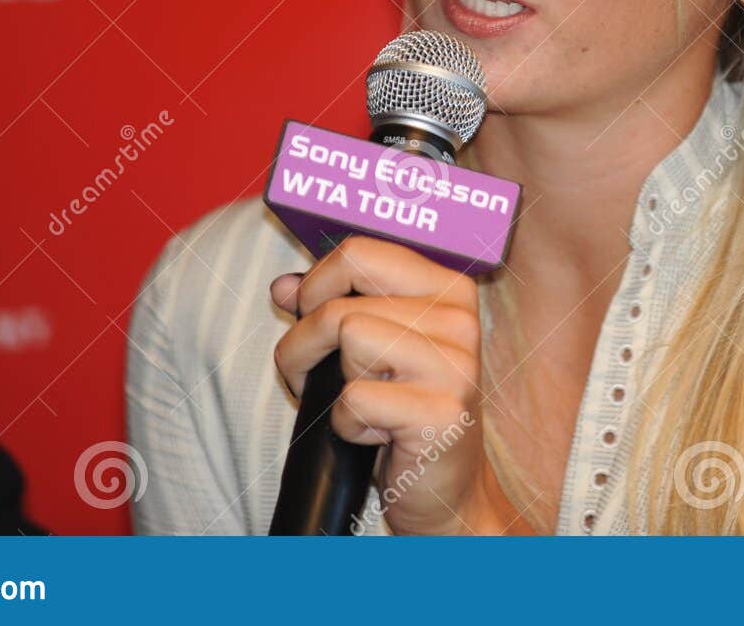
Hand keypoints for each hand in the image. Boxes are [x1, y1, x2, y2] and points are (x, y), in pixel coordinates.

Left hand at [270, 234, 514, 534]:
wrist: (446, 490)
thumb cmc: (404, 413)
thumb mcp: (371, 347)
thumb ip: (330, 305)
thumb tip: (284, 286)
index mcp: (449, 289)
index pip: (358, 253)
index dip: (316, 286)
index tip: (311, 316)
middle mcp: (459, 320)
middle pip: (341, 303)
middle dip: (305, 344)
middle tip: (315, 376)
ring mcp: (456, 366)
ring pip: (348, 338)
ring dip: (326, 383)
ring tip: (353, 404)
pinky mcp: (442, 414)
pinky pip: (354, 398)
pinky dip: (346, 423)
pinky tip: (375, 434)